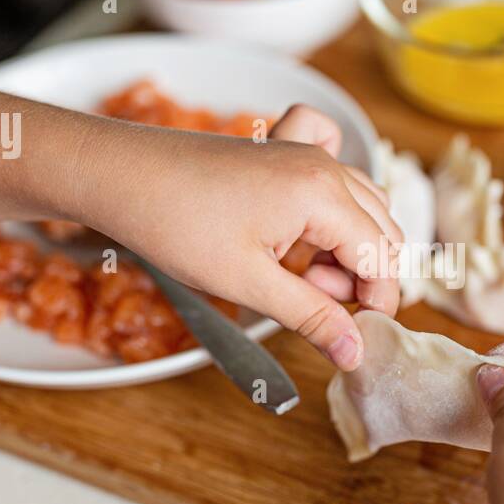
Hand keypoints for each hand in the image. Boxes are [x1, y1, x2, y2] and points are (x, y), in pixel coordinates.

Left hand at [74, 105, 400, 368]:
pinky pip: (332, 164)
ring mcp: (303, 153)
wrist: (121, 175)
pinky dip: (333, 194)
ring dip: (346, 245)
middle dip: (360, 275)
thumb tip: (355, 352)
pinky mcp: (281, 151)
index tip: (352, 333)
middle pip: (380, 229)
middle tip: (310, 302)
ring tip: (298, 275)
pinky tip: (307, 218)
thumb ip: (311, 317)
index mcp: (323, 195)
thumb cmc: (176, 223)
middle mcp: (323, 166)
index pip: (382, 255)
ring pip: (361, 203)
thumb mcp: (248, 284)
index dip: (376, 301)